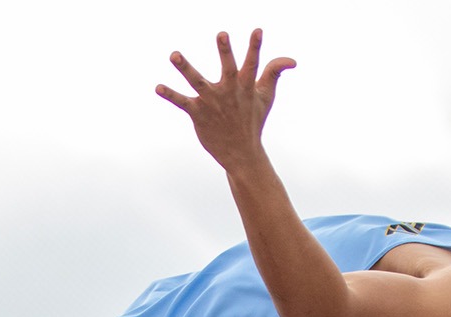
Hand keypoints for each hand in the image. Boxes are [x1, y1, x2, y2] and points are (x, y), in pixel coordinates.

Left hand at [156, 29, 295, 171]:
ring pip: (198, 82)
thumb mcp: (266, 96)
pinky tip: (158, 87)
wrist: (241, 152)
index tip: (257, 30)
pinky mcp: (198, 113)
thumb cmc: (253, 120)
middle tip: (222, 34)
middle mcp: (229, 92)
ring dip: (185, 68)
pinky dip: (170, 95)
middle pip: (228, 69)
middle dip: (225, 51)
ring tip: (174, 54)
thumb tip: (292, 60)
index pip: (253, 63)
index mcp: (246, 86)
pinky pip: (182, 102)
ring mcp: (212, 102)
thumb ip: (275, 73)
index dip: (255, 46)